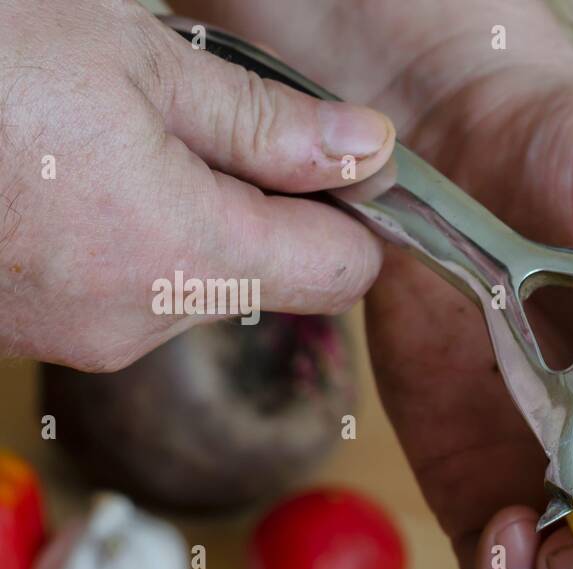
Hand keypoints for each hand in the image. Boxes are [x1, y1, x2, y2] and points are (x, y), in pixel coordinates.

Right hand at [0, 0, 395, 369]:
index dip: (349, 211)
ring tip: (91, 133)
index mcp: (188, 255)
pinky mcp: (24, 329)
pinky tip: (48, 168)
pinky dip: (108, 233)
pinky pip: (111, 288)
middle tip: (175, 113)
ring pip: (184, 280)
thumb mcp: (136, 59)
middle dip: (247, 201)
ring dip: (172, 211)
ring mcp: (72, 334)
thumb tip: (368, 150)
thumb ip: (268, 122)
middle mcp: (138, 321)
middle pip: (261, 276)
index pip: (341, 272)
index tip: (327, 156)